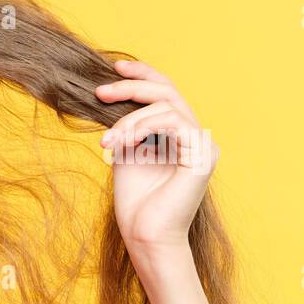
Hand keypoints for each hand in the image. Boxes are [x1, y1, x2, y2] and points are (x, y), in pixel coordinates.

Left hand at [95, 59, 219, 251]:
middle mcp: (195, 135)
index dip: (142, 76)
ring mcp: (203, 144)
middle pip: (168, 92)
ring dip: (129, 120)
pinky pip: (173, 123)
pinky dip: (142, 128)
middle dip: (132, 87)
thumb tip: (114, 101)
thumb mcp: (126, 155)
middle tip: (100, 92)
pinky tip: (121, 144)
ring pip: (166, 107)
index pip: (165, 93)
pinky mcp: (203, 155)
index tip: (114, 68)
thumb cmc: (136, 203)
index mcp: (179, 134)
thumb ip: (127, 128)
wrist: (145, 236)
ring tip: (106, 142)